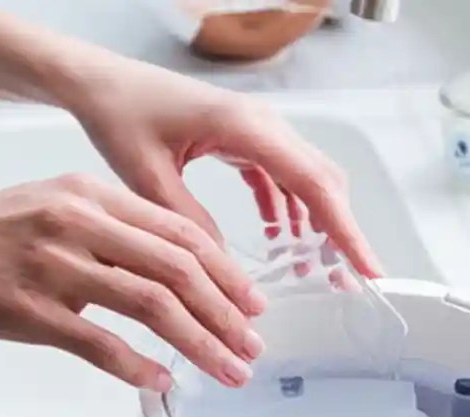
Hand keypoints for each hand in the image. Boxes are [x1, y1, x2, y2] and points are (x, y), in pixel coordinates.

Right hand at [0, 173, 267, 389]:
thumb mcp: (58, 203)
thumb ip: (115, 227)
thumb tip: (172, 268)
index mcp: (94, 195)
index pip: (181, 233)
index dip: (228, 272)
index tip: (253, 302)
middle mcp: (81, 224)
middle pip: (179, 270)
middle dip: (227, 314)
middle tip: (252, 345)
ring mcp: (56, 267)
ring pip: (152, 306)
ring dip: (200, 343)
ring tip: (226, 370)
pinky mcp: (31, 311)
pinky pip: (101, 344)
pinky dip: (140, 366)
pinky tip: (163, 382)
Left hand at [65, 58, 383, 277]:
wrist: (101, 83)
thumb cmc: (120, 115)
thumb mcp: (148, 179)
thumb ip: (190, 223)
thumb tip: (225, 268)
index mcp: (245, 128)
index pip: (313, 183)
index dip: (345, 228)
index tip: (367, 265)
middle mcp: (261, 124)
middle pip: (322, 180)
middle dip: (341, 231)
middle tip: (351, 279)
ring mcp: (256, 129)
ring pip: (306, 179)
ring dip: (316, 222)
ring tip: (317, 269)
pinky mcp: (244, 138)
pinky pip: (280, 176)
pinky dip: (289, 210)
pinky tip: (282, 239)